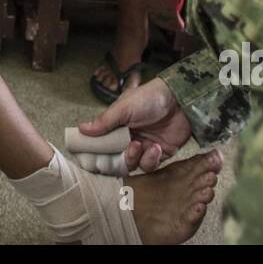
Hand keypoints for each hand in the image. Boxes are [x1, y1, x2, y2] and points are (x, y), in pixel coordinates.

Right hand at [78, 77, 192, 172]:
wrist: (180, 100)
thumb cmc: (150, 98)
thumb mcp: (124, 108)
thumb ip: (104, 121)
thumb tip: (81, 129)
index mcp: (117, 125)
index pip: (102, 143)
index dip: (96, 152)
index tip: (91, 160)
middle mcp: (128, 137)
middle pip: (115, 158)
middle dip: (117, 159)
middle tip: (123, 150)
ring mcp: (144, 146)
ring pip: (131, 165)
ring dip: (134, 158)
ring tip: (140, 146)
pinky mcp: (159, 153)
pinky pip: (149, 166)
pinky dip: (150, 160)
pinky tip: (156, 148)